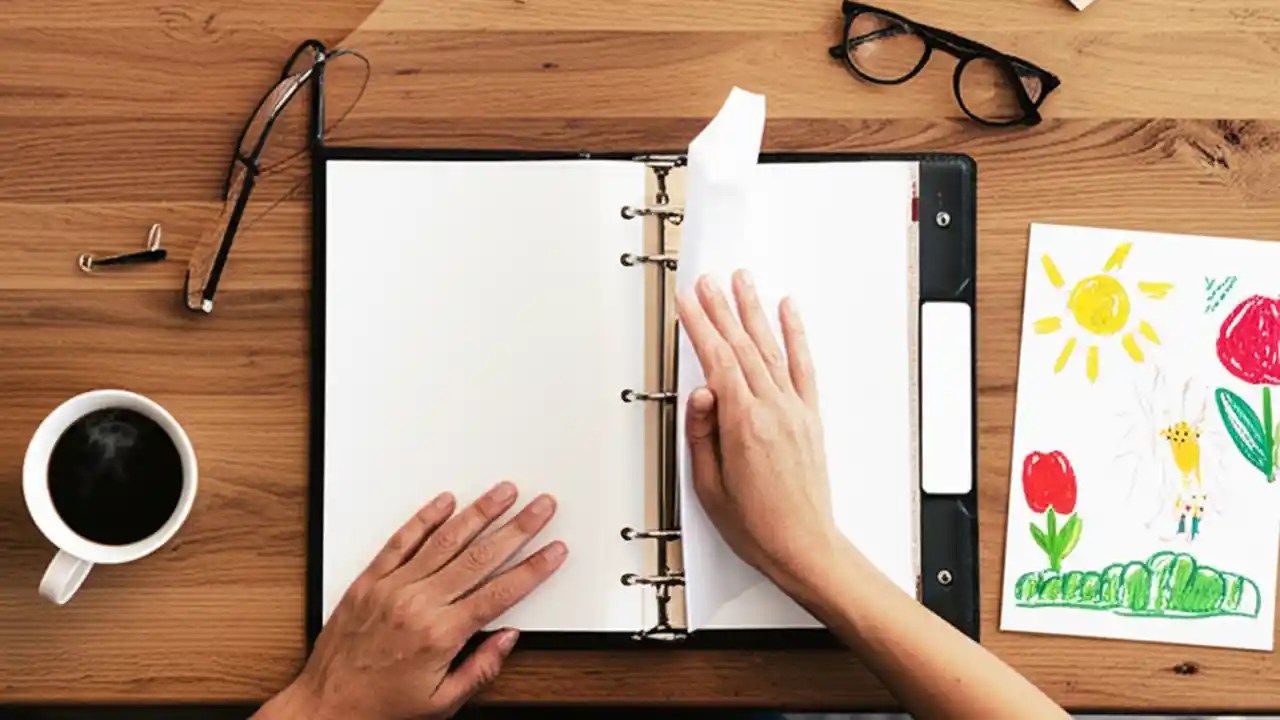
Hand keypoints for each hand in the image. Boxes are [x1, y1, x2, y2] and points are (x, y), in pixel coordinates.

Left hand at [255, 482, 566, 719]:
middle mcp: (418, 604)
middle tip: (541, 508)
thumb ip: (481, 669)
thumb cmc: (380, 708)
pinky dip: (425, 518)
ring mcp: (393, 587)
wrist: (325, 708)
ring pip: (445, 540)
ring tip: (503, 493)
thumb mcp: (441, 703)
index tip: (553, 551)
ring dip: (479, 513)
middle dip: (517, 528)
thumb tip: (508, 639)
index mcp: (441, 635)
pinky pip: (400, 541)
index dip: (533, 568)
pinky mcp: (369, 580)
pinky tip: (445, 501)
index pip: (500, 592)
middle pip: (480, 557)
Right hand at [677, 271, 838, 587]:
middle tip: (707, 281)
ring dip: (754, 311)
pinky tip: (789, 312)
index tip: (687, 303)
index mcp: (743, 426)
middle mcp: (773, 411)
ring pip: (771, 348)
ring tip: (743, 281)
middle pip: (742, 347)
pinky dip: (796, 335)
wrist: (804, 545)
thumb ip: (703, 434)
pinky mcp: (809, 417)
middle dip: (721, 309)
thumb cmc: (756, 525)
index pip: (717, 362)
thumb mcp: (709, 485)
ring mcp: (795, 410)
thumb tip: (700, 393)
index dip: (699, 327)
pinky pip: (803, 366)